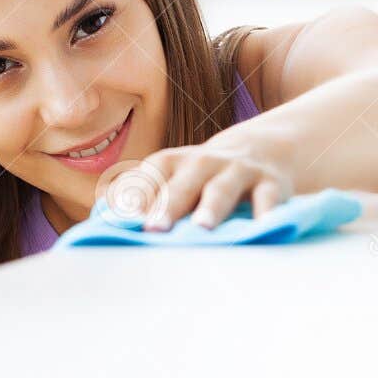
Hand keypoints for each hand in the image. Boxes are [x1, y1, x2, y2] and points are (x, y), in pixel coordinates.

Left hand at [137, 128, 294, 230]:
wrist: (267, 148)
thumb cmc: (208, 177)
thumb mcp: (179, 180)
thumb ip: (147, 200)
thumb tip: (104, 226)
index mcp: (178, 162)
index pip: (155, 171)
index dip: (139, 192)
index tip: (126, 217)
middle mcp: (207, 162)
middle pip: (187, 179)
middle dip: (170, 203)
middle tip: (154, 229)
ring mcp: (241, 170)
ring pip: (224, 187)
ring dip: (212, 207)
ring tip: (203, 229)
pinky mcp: (273, 182)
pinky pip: (270, 196)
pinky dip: (267, 211)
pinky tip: (263, 227)